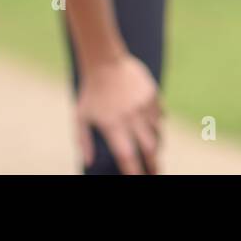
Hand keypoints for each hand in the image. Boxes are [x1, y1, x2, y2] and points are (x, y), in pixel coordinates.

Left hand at [75, 53, 161, 173]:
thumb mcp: (80, 117)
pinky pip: (160, 116)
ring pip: (157, 133)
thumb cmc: (90, 92)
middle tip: (154, 173)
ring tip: (153, 152)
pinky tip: (154, 130)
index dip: (134, 171)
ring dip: (157, 145)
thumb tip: (88, 163)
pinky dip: (158, 125)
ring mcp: (144, 105)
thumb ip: (83, 141)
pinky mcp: (152, 94)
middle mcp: (131, 116)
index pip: (127, 156)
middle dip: (153, 165)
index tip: (137, 179)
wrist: (103, 61)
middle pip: (149, 148)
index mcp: (113, 124)